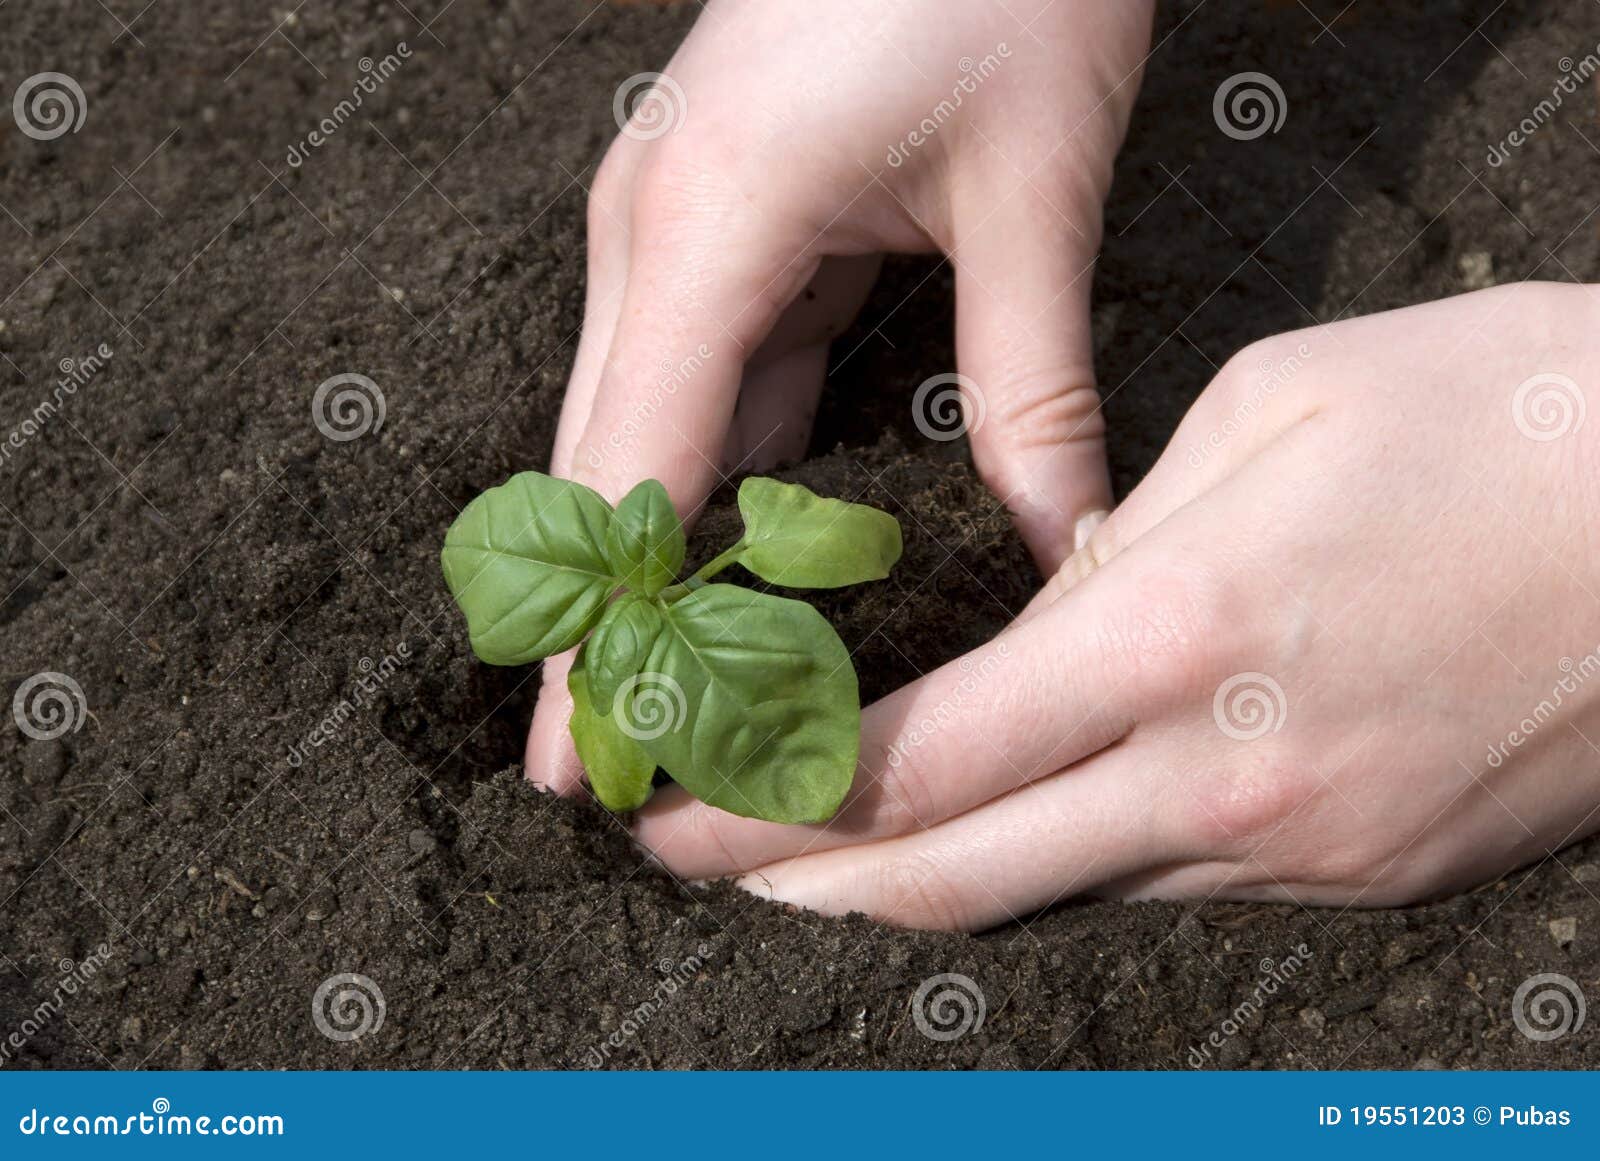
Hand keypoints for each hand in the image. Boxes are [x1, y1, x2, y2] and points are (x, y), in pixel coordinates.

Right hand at [527, 0, 1155, 791]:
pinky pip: (708, 377)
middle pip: (607, 469)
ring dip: (666, 558)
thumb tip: (1064, 545)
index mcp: (707, 230)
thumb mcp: (1032, 189)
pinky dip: (724, 476)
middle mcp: (655, 235)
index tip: (567, 759)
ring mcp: (676, 225)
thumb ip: (1033, 384)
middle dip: (607, 620)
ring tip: (683, 693)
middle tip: (614, 767)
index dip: (596, 633)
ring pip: (654, 429)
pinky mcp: (720, 220)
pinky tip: (758, 560)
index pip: (628, 478)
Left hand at [635, 283, 1599, 930]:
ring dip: (919, 889)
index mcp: (1176, 633)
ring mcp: (1297, 849)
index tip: (684, 809)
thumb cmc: (1499, 422)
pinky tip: (1012, 850)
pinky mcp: (1359, 879)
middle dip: (798, 882)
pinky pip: (1167, 889)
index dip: (778, 801)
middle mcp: (1221, 775)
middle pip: (956, 875)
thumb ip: (1126, 533)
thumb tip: (1049, 618)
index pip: (924, 761)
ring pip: (1056, 898)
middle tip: (696, 870)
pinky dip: (1063, 875)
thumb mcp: (1272, 407)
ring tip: (817, 872)